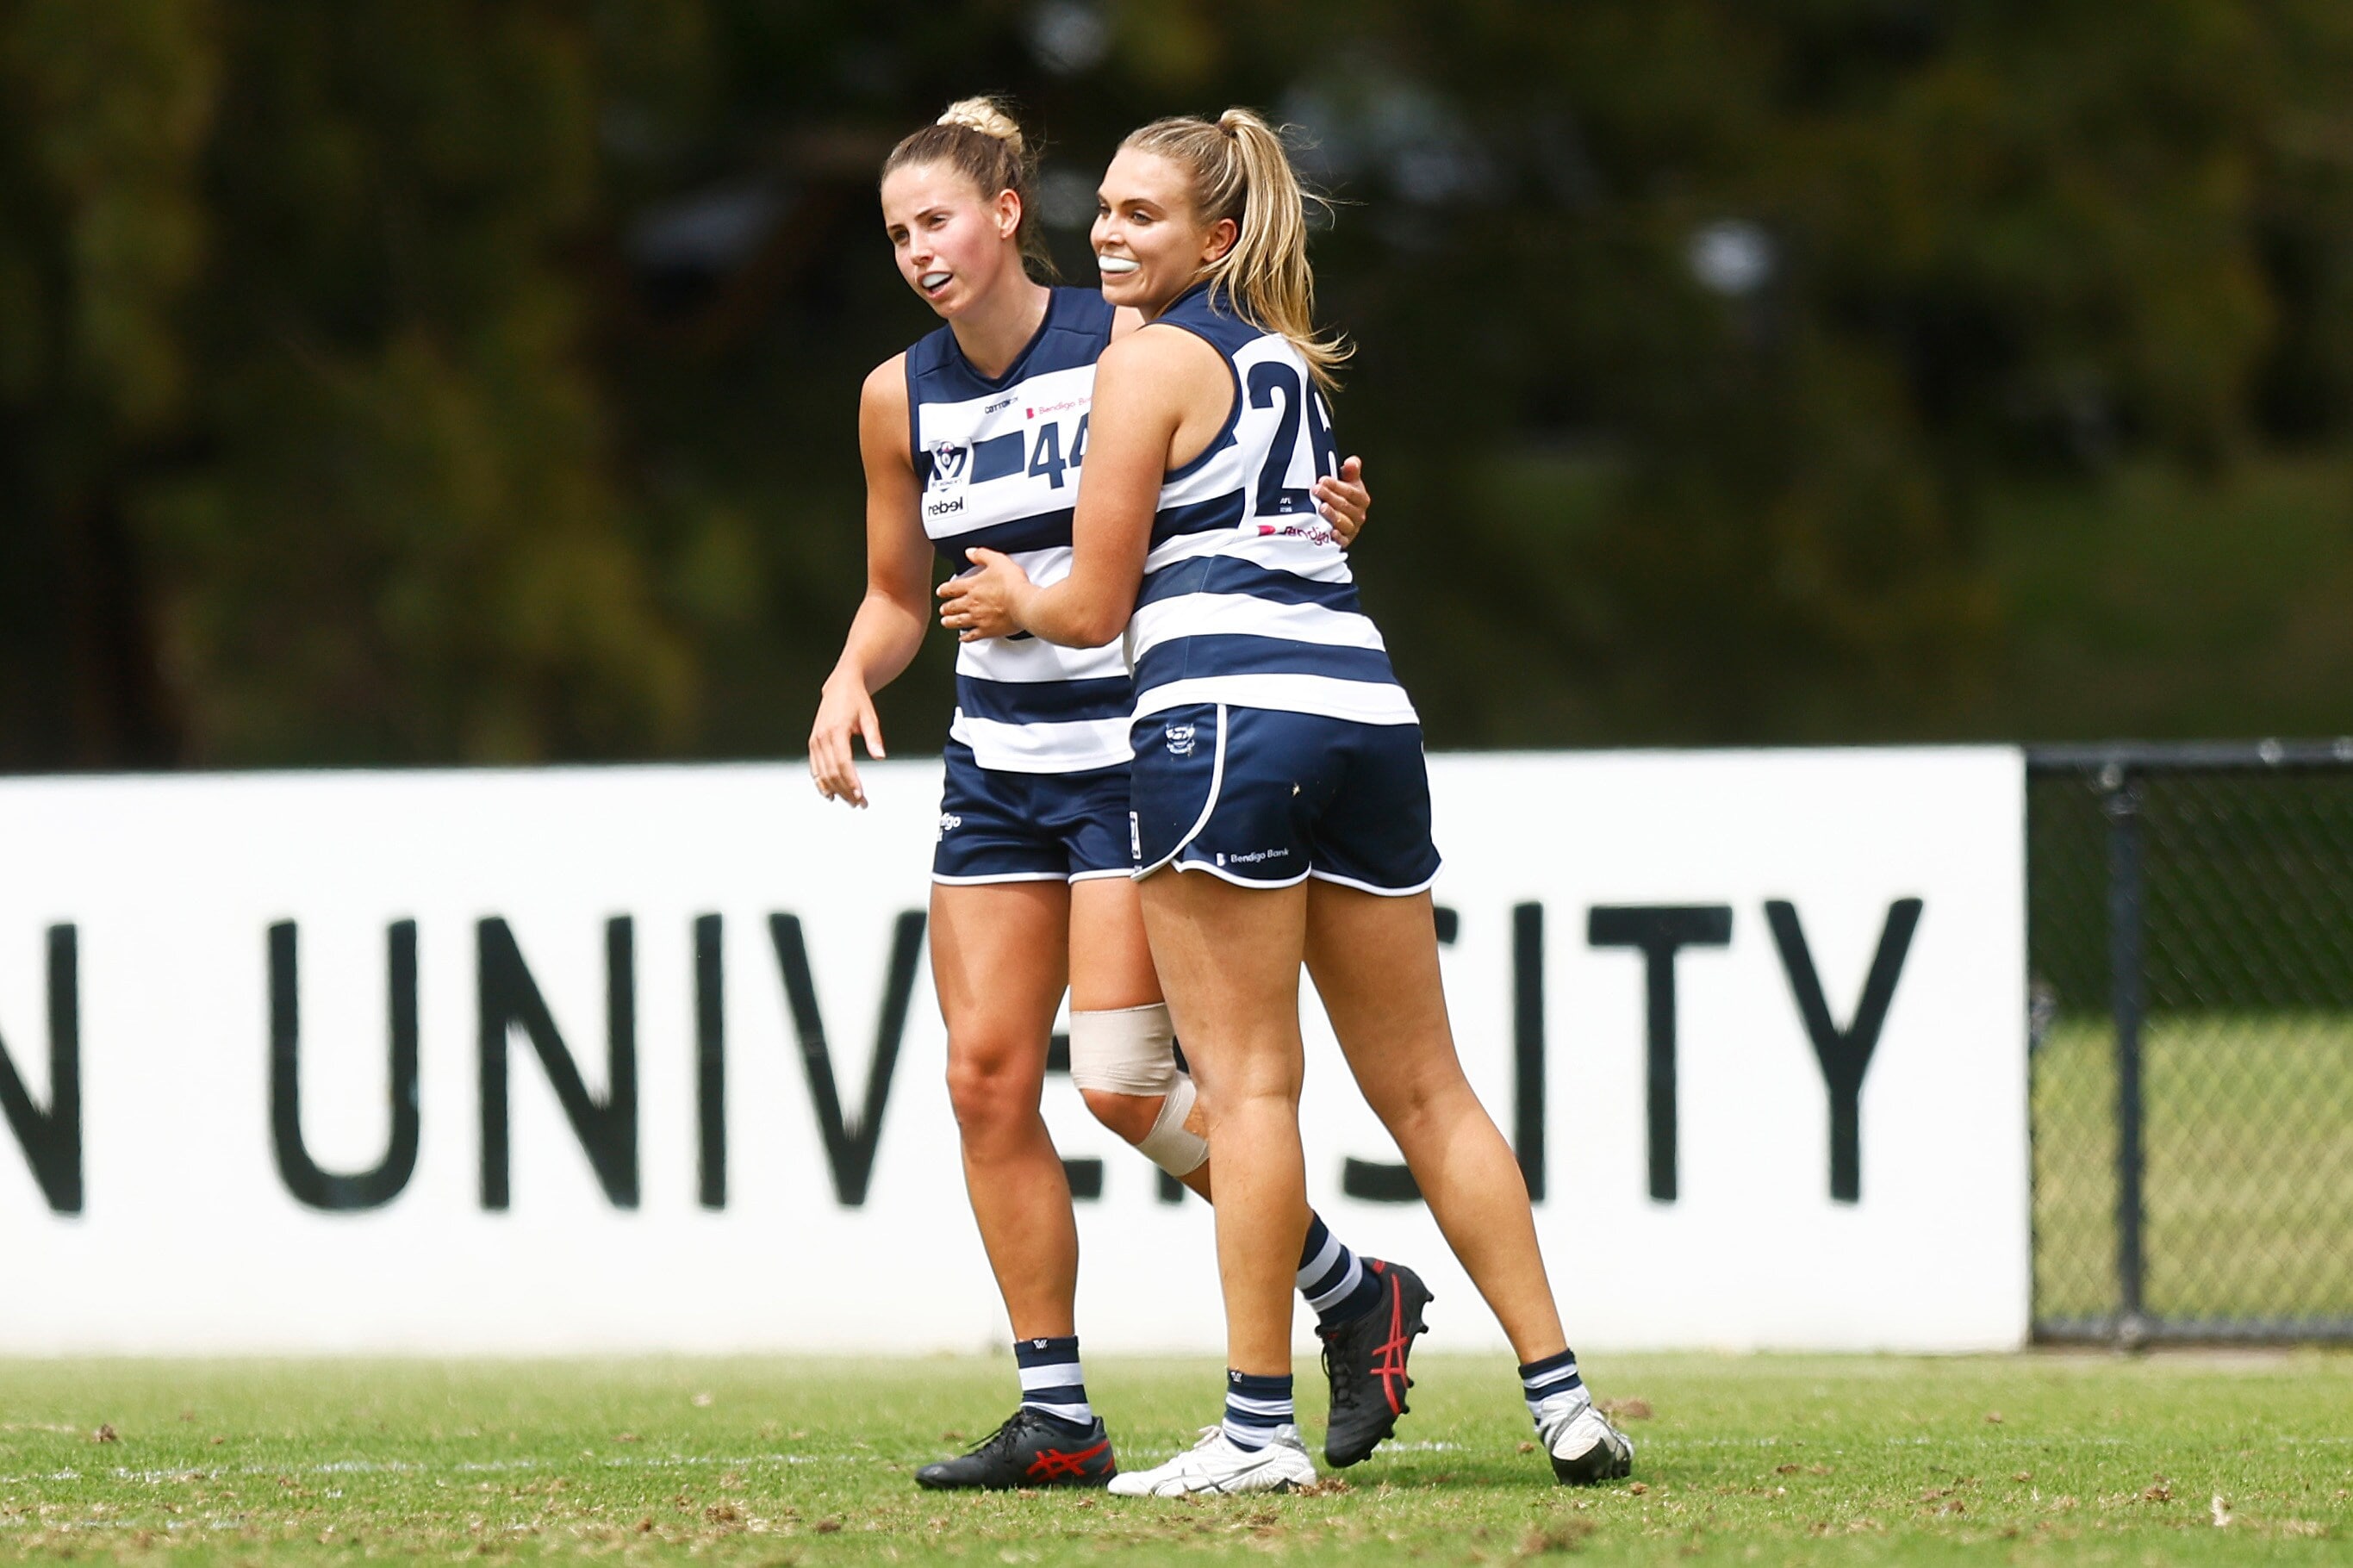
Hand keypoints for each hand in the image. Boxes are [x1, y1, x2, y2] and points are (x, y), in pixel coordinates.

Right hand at [808, 675, 884, 806]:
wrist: (840, 686)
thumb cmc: (857, 700)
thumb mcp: (869, 717)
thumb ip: (874, 738)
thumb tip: (880, 757)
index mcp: (836, 730)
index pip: (843, 762)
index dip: (851, 781)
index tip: (860, 794)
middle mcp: (822, 737)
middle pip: (832, 772)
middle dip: (845, 790)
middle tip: (860, 804)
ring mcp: (815, 741)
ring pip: (822, 773)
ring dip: (835, 790)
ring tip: (849, 802)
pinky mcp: (813, 743)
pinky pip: (814, 768)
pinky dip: (821, 783)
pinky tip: (830, 794)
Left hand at [936, 548, 1034, 641]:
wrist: (1023, 603)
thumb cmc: (1013, 583)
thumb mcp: (997, 560)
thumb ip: (982, 555)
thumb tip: (970, 552)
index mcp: (972, 586)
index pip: (952, 588)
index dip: (944, 590)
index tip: (941, 591)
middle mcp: (972, 604)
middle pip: (952, 607)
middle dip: (945, 608)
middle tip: (942, 609)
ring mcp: (978, 618)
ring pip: (958, 622)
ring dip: (949, 622)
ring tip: (945, 622)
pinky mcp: (987, 631)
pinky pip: (972, 636)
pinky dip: (965, 638)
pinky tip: (963, 638)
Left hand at [1315, 455, 1368, 545]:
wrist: (1339, 514)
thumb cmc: (1343, 495)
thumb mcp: (1348, 481)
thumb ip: (1351, 470)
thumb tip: (1351, 462)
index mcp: (1361, 498)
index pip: (1350, 491)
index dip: (1336, 485)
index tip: (1323, 480)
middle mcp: (1359, 514)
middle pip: (1345, 505)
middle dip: (1330, 496)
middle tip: (1316, 490)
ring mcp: (1353, 528)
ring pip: (1344, 522)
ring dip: (1332, 514)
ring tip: (1321, 508)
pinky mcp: (1346, 540)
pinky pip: (1343, 540)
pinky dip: (1338, 537)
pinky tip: (1331, 532)